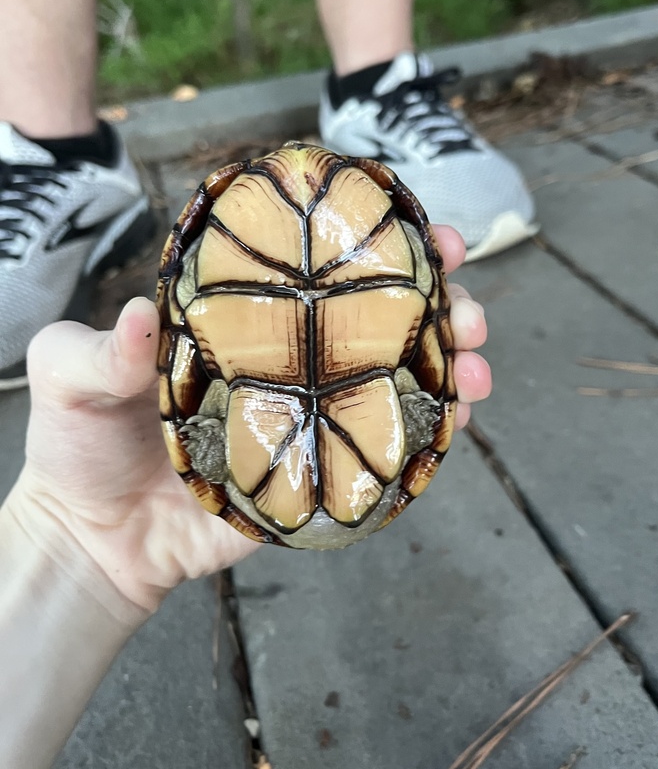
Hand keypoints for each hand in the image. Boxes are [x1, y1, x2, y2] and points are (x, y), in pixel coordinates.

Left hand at [9, 226, 490, 612]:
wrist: (93, 539)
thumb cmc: (78, 446)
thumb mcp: (68, 378)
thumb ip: (100, 350)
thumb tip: (141, 318)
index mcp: (241, 321)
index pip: (314, 269)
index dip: (373, 244)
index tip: (420, 229)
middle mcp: (285, 361)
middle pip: (375, 321)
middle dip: (436, 306)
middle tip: (469, 306)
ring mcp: (308, 416)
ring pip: (394, 381)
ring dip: (448, 367)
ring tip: (479, 367)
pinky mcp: (316, 474)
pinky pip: (381, 452)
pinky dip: (427, 434)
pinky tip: (459, 420)